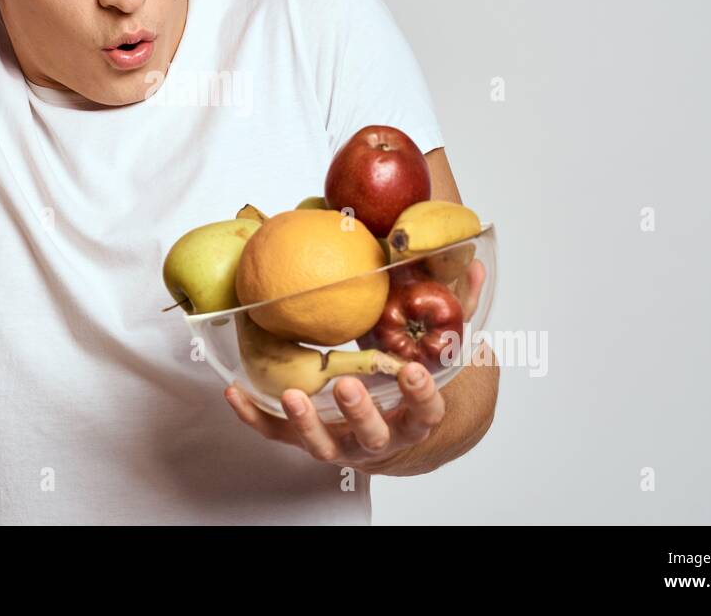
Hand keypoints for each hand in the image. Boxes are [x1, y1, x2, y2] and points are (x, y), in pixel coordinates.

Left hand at [224, 258, 485, 471]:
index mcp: (414, 418)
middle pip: (372, 433)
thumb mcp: (440, 357)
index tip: (413, 372)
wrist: (393, 436)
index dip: (419, 396)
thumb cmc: (412, 389)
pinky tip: (234, 392)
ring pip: (322, 444)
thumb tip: (476, 266)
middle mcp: (378, 438)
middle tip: (347, 384)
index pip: (424, 412)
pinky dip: (254, 416)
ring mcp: (341, 444)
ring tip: (292, 394)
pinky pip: (277, 434)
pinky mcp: (307, 441)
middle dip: (359, 411)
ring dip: (306, 421)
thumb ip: (461, 314)